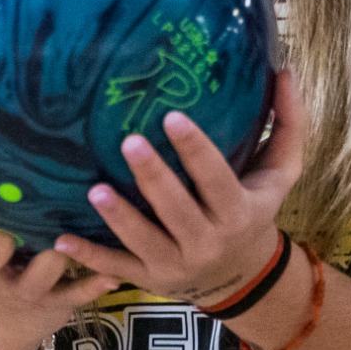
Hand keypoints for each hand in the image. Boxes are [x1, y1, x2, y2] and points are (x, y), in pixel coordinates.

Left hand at [54, 70, 305, 307]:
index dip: (195, 150)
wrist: (243, 276)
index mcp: (238, 211)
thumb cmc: (256, 208)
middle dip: (154, 178)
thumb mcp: (281, 172)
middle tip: (128, 141)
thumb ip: (288, 124)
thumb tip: (287, 69)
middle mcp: (208, 241)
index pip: (216, 178)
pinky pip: (117, 270)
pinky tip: (61, 240)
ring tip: (95, 190)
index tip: (172, 116)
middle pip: (178, 210)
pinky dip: (90, 258)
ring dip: (120, 218)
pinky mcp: (149, 280)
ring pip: (145, 242)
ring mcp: (176, 264)